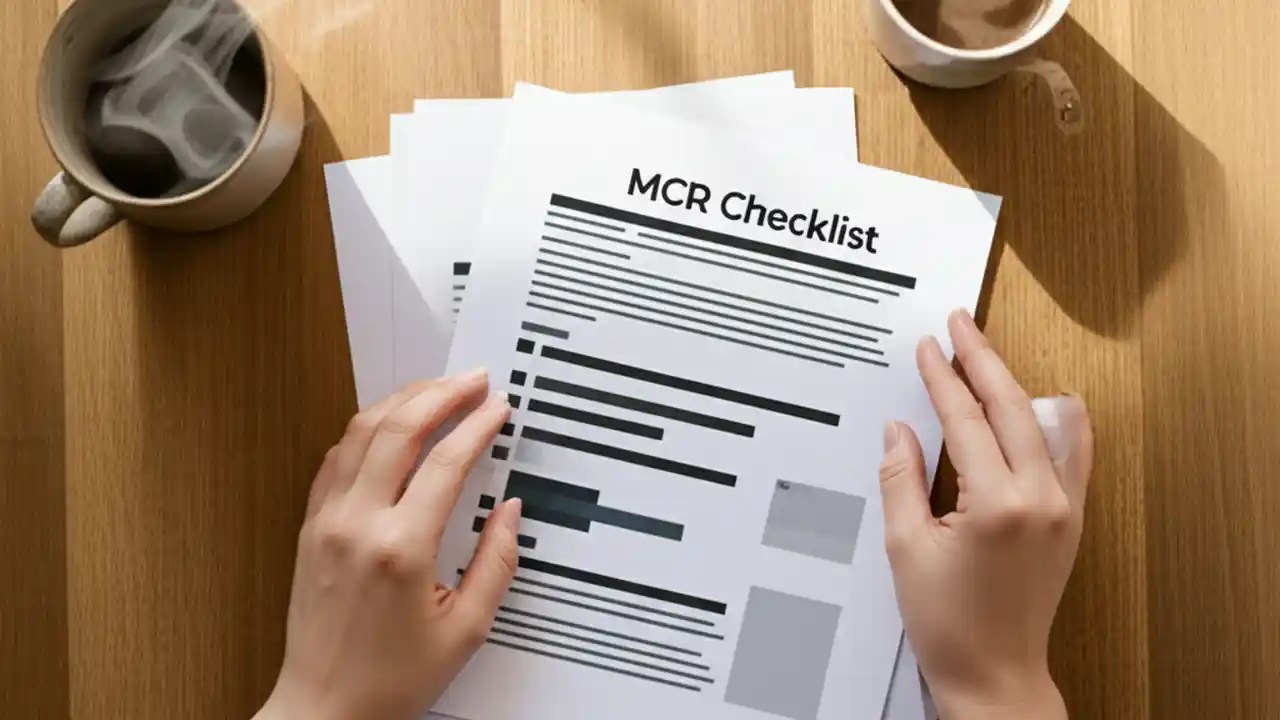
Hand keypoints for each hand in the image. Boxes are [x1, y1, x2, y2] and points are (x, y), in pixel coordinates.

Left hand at [255, 369, 521, 719]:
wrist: (323, 710)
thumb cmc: (390, 681)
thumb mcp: (466, 630)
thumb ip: (496, 562)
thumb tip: (509, 509)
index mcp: (401, 550)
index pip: (445, 462)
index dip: (477, 425)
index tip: (497, 407)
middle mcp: (357, 525)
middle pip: (397, 429)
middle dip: (440, 393)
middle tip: (472, 380)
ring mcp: (326, 522)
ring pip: (359, 432)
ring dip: (401, 401)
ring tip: (435, 389)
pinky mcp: (310, 528)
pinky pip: (334, 458)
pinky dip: (364, 430)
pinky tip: (389, 424)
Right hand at [879, 310, 1092, 719]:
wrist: (994, 674)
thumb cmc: (950, 623)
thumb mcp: (907, 549)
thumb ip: (901, 481)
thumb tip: (899, 430)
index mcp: (996, 505)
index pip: (965, 420)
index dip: (943, 379)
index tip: (929, 349)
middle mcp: (1041, 499)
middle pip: (1010, 407)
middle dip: (982, 359)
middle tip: (960, 324)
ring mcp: (1064, 509)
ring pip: (1043, 423)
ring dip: (1013, 384)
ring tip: (988, 354)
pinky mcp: (1072, 520)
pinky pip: (1074, 455)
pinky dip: (1062, 422)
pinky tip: (1052, 399)